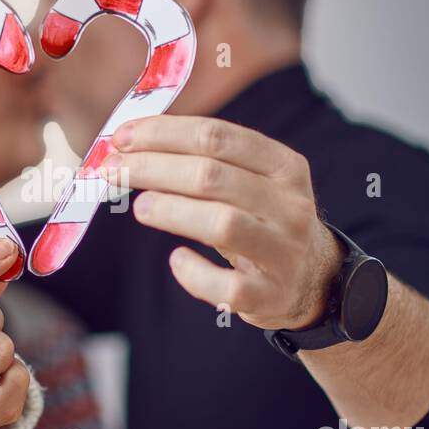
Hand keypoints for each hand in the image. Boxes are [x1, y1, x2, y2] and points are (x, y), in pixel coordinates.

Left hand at [98, 114, 342, 330]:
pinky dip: (195, 273)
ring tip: (139, 207)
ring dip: (172, 211)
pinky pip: (228, 286)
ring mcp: (283, 252)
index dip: (164, 133)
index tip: (122, 137)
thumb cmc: (264, 222)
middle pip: (212, 176)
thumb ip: (206, 162)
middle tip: (114, 170)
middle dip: (154, 167)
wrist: (314, 280)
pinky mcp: (270, 295)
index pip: (218, 136)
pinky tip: (177, 260)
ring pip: (222, 223)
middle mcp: (289, 206)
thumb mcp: (253, 183)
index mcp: (284, 167)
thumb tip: (130, 146)